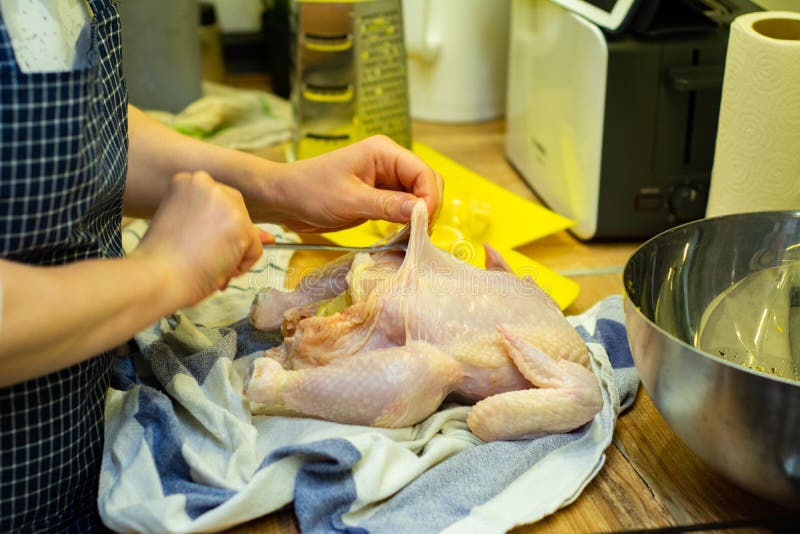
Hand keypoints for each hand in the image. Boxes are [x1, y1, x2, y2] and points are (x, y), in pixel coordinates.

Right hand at [131, 171, 262, 307]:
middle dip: (226, 240)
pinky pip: (255, 251)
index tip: (190, 241)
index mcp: (188, 180)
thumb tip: (268, 236)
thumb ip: (223, 224)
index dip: (212, 230)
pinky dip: (240, 267)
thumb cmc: (163, 259)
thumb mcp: (189, 229)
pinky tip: (215, 267)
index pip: (219, 205)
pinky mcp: (241, 225)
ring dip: (231, 255)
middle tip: (199, 255)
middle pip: (238, 215)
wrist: (155, 277)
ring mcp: (226, 203)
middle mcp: (208, 183)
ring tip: (203, 261)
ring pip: (247, 234)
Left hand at [268, 136, 442, 232]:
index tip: (423, 225)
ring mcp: (386, 180)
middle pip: (427, 183)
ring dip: (419, 218)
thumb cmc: (310, 191)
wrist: (284, 199)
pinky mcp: (380, 197)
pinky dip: (407, 223)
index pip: (423, 172)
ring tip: (409, 239)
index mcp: (384, 152)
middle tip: (417, 235)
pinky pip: (404, 208)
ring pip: (419, 198)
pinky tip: (400, 237)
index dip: (430, 198)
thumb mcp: (350, 200)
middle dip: (428, 209)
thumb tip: (422, 211)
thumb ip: (388, 205)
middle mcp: (389, 163)